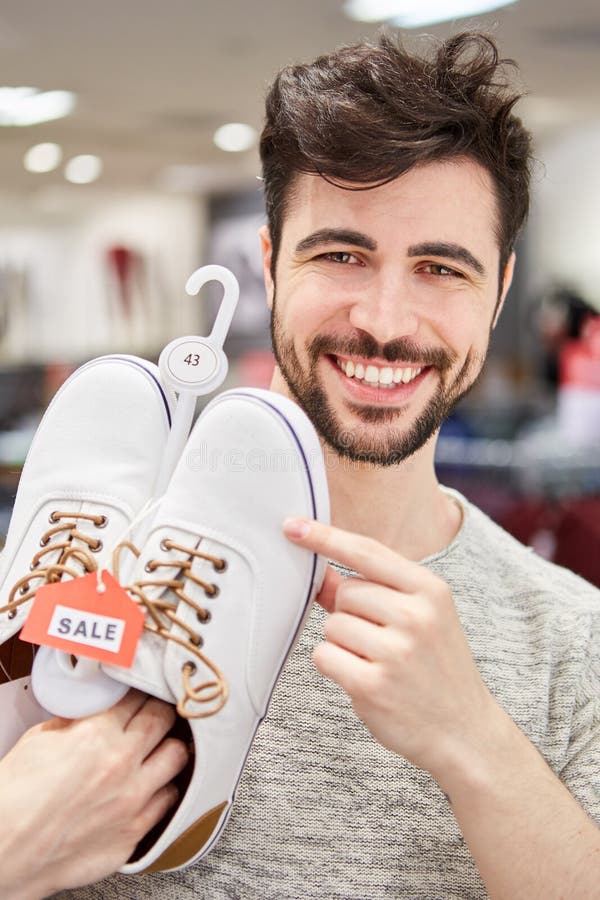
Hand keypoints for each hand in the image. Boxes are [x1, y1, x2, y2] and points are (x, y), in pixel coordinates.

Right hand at [0, 690, 187, 899]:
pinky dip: (163, 788)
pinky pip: (168, 800)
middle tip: (154, 713)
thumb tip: (93, 710)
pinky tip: (154, 784)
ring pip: (176, 757)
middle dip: (160, 712)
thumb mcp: (39, 739)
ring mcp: (132, 800)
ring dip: (169, 748)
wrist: (2, 852)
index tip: (140, 694)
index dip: (140, 692)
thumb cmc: (13, 799)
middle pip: (163, 720)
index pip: (137, 698)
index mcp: (97, 734)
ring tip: (160, 747)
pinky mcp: (134, 831)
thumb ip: (76, 719)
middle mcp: (121, 764)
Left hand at [284, 517, 499, 782]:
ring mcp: (395, 652)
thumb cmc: (436, 668)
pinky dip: (335, 667)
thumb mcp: (421, 618)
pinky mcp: (372, 686)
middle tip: (381, 641)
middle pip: (345, 592)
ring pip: (332, 626)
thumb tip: (321, 570)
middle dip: (349, 614)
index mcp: (431, 590)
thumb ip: (374, 591)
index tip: (292, 525)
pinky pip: (324, 656)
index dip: (325, 537)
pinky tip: (366, 680)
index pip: (367, 552)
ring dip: (343, 644)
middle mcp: (416, 616)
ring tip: (378, 663)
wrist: (466, 732)